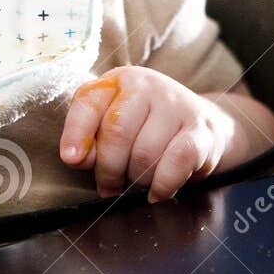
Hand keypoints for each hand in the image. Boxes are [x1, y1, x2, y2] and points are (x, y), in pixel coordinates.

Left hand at [59, 67, 233, 202]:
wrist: (198, 121)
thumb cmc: (143, 124)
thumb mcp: (111, 119)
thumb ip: (88, 135)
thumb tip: (75, 158)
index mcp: (119, 80)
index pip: (88, 103)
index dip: (75, 134)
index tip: (71, 160)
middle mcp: (148, 86)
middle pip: (117, 133)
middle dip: (108, 169)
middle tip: (109, 186)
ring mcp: (177, 106)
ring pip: (145, 154)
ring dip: (136, 180)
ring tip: (135, 183)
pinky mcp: (202, 131)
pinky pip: (177, 163)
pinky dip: (162, 185)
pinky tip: (155, 192)